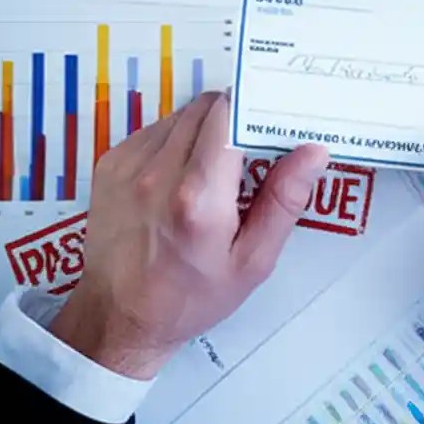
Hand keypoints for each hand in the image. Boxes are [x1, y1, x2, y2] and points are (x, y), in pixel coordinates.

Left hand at [49, 92, 328, 379]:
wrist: (118, 317)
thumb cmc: (191, 297)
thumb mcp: (252, 262)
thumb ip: (283, 202)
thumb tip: (313, 151)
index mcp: (200, 197)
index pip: (228, 114)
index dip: (254, 109)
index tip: (271, 123)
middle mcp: (159, 172)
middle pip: (206, 106)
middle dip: (233, 120)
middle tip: (247, 154)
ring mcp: (128, 164)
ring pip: (180, 115)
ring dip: (204, 130)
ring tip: (213, 172)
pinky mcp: (110, 164)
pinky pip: (155, 131)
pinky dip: (175, 142)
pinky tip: (180, 178)